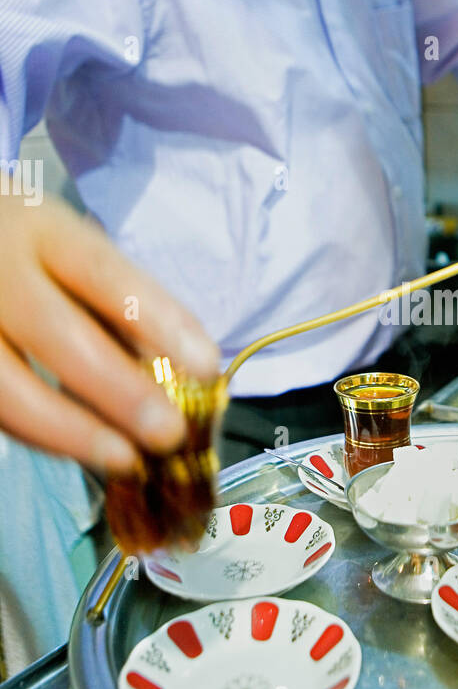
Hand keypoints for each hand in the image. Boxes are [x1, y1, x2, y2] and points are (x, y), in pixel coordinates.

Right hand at [0, 193, 220, 474]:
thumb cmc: (32, 255)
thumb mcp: (74, 255)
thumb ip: (120, 309)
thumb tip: (180, 376)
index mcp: (41, 229)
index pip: (104, 273)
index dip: (158, 320)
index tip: (207, 366)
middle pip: (57, 333)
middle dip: (120, 391)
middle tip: (168, 433)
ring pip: (8, 386)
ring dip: (73, 432)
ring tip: (127, 458)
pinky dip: (41, 436)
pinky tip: (82, 451)